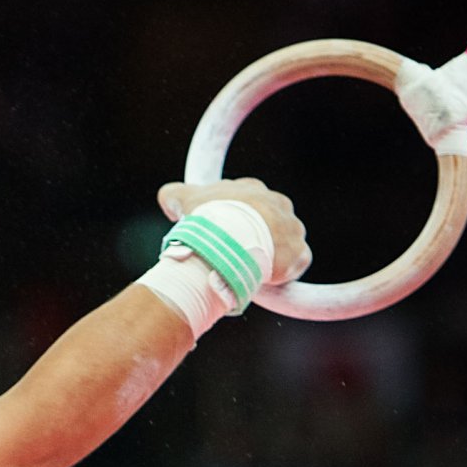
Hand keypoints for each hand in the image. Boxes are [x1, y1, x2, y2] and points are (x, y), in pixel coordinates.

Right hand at [156, 178, 311, 284]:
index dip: (233, 214)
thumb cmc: (206, 218)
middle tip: (233, 250)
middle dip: (254, 233)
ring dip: (268, 253)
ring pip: (283, 242)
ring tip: (246, 267)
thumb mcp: (182, 199)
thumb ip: (174, 194)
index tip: (221, 228)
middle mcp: (278, 203)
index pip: (247, 199)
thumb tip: (167, 197)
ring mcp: (292, 228)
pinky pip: (295, 263)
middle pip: (269, 220)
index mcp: (253, 188)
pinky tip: (264, 278)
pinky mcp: (299, 254)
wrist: (229, 241)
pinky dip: (282, 271)